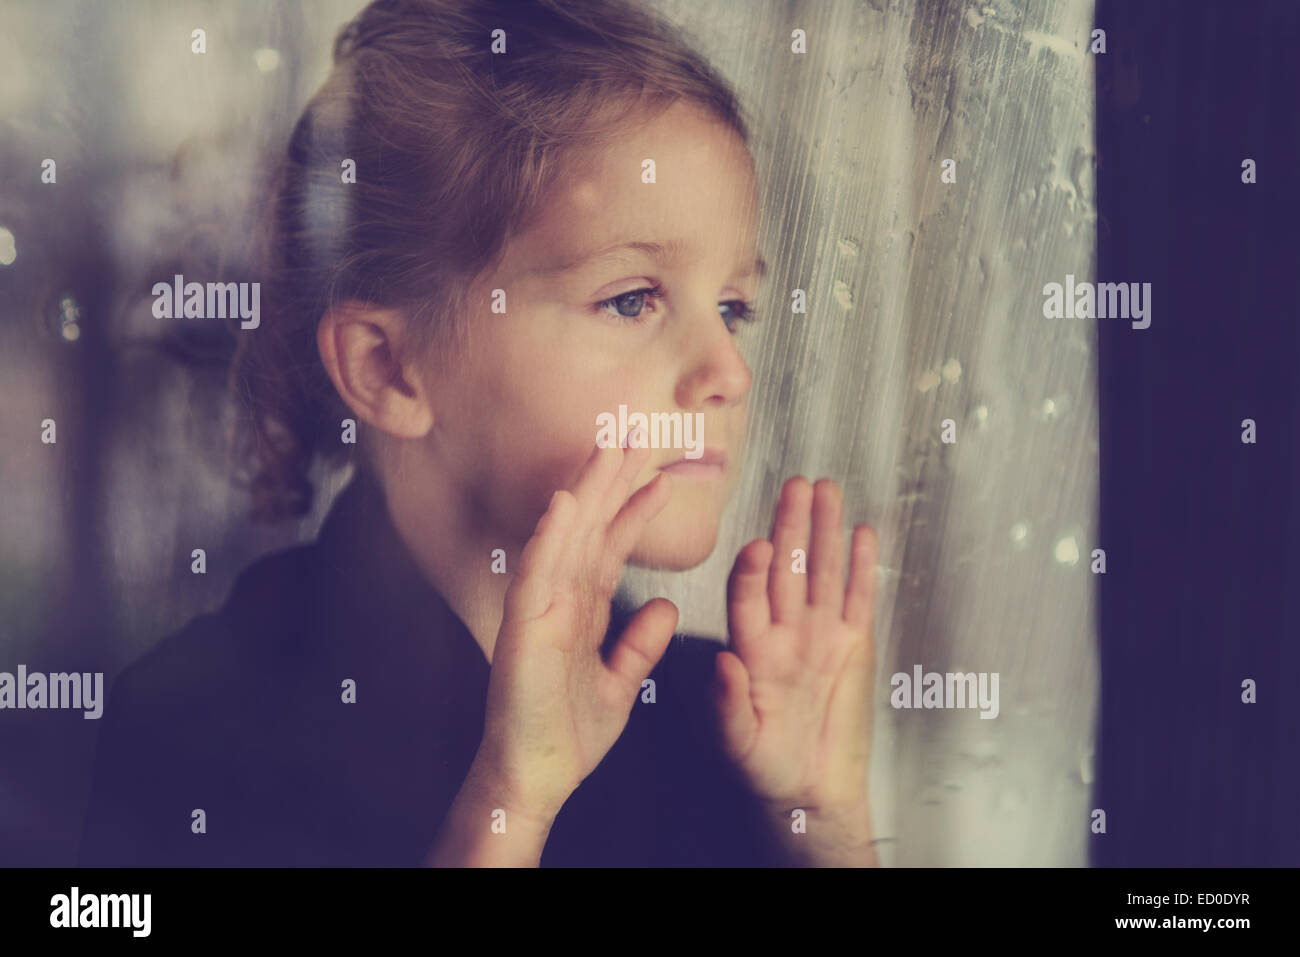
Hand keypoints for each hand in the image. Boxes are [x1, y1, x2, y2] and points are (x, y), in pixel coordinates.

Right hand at [474, 432, 678, 822]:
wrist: (537, 778)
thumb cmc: (567, 735)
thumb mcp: (621, 684)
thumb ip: (640, 644)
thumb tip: (666, 607)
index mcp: (585, 610)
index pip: (614, 545)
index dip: (637, 508)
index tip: (663, 474)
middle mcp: (562, 599)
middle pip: (593, 527)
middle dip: (615, 479)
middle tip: (639, 432)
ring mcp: (541, 609)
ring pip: (567, 536)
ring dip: (588, 489)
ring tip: (610, 445)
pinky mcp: (524, 628)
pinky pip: (538, 574)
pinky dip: (551, 537)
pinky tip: (566, 502)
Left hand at [714, 477, 877, 819]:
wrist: (811, 790)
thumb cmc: (764, 767)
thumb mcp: (737, 743)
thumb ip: (727, 705)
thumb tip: (723, 662)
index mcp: (751, 649)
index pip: (748, 598)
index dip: (752, 571)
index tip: (756, 545)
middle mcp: (784, 632)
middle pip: (788, 569)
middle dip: (791, 527)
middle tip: (795, 486)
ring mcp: (820, 635)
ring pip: (824, 573)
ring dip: (825, 531)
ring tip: (826, 489)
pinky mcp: (855, 645)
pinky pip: (860, 599)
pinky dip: (863, 567)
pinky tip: (862, 532)